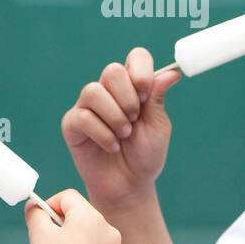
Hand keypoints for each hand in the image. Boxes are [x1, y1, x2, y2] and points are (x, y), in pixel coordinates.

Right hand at [23, 189, 125, 243]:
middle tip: (49, 243)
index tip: (41, 220)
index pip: (69, 198)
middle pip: (84, 219)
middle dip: (66, 226)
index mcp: (91, 218)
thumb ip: (35, 214)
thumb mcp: (38, 235)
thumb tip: (34, 207)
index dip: (50, 205)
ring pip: (95, 241)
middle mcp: (110, 232)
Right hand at [60, 47, 181, 211]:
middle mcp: (108, 92)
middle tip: (134, 119)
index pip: (135, 57)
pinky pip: (82, 117)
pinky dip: (102, 134)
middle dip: (127, 97)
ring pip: (93, 91)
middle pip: (112, 71)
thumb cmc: (145, 155)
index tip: (145, 95)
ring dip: (114, 116)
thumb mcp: (158, 126)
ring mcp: (87, 107)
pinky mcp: (72, 125)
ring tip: (124, 135)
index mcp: (132, 87)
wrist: (129, 186)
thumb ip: (157, 98)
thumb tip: (172, 73)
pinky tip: (112, 147)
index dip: (141, 72)